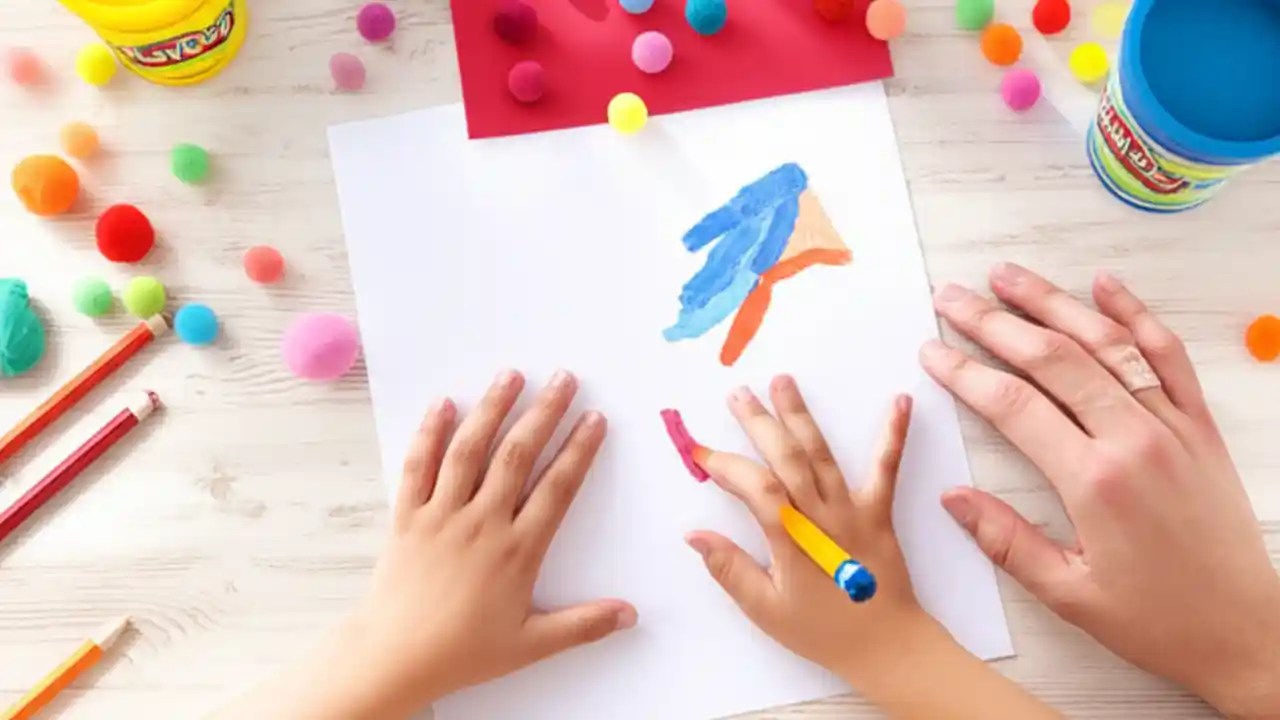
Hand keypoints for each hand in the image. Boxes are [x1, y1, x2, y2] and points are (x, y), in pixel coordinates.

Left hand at [218, 370, 634, 718]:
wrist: (394, 657)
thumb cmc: (463, 652)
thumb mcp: (531, 644)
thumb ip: (583, 625)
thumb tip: (630, 615)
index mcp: (517, 550)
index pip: (557, 488)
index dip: (579, 450)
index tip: (595, 419)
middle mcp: (482, 522)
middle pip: (518, 455)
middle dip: (544, 412)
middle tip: (565, 379)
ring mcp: (442, 514)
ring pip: (469, 450)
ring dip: (492, 408)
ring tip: (512, 375)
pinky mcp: (407, 516)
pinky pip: (418, 466)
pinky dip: (429, 432)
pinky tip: (442, 404)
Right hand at [687, 379, 923, 679]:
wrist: (888, 646)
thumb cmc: (824, 632)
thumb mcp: (766, 609)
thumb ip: (730, 570)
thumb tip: (694, 535)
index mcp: (790, 538)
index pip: (753, 488)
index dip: (724, 466)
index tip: (698, 451)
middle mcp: (820, 515)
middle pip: (785, 458)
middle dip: (758, 422)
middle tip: (737, 393)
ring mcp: (851, 509)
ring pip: (821, 453)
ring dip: (800, 415)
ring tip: (783, 381)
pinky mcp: (878, 512)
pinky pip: (886, 468)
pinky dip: (893, 433)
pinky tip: (900, 401)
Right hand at [925, 264, 1279, 717]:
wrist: (1246, 631)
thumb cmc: (1158, 620)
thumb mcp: (1068, 593)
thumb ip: (1005, 540)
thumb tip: (952, 496)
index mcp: (1094, 482)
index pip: (1013, 405)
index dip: (965, 372)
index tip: (932, 351)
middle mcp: (1135, 440)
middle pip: (1052, 360)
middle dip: (994, 322)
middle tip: (954, 298)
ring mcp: (1172, 426)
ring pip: (1106, 344)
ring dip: (1053, 303)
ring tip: (1009, 277)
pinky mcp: (1200, 427)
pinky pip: (1168, 356)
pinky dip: (1137, 315)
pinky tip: (1106, 287)